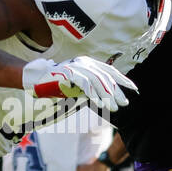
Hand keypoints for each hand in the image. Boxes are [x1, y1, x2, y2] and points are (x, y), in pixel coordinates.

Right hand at [22, 56, 136, 112]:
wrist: (37, 79)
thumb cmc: (59, 85)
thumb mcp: (79, 85)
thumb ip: (92, 87)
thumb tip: (109, 97)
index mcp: (89, 63)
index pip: (110, 70)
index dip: (123, 80)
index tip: (134, 89)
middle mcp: (85, 62)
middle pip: (106, 77)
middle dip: (116, 91)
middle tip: (124, 103)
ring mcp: (77, 66)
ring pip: (98, 81)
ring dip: (106, 96)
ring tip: (113, 108)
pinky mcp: (69, 73)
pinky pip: (85, 84)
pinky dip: (93, 95)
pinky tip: (99, 104)